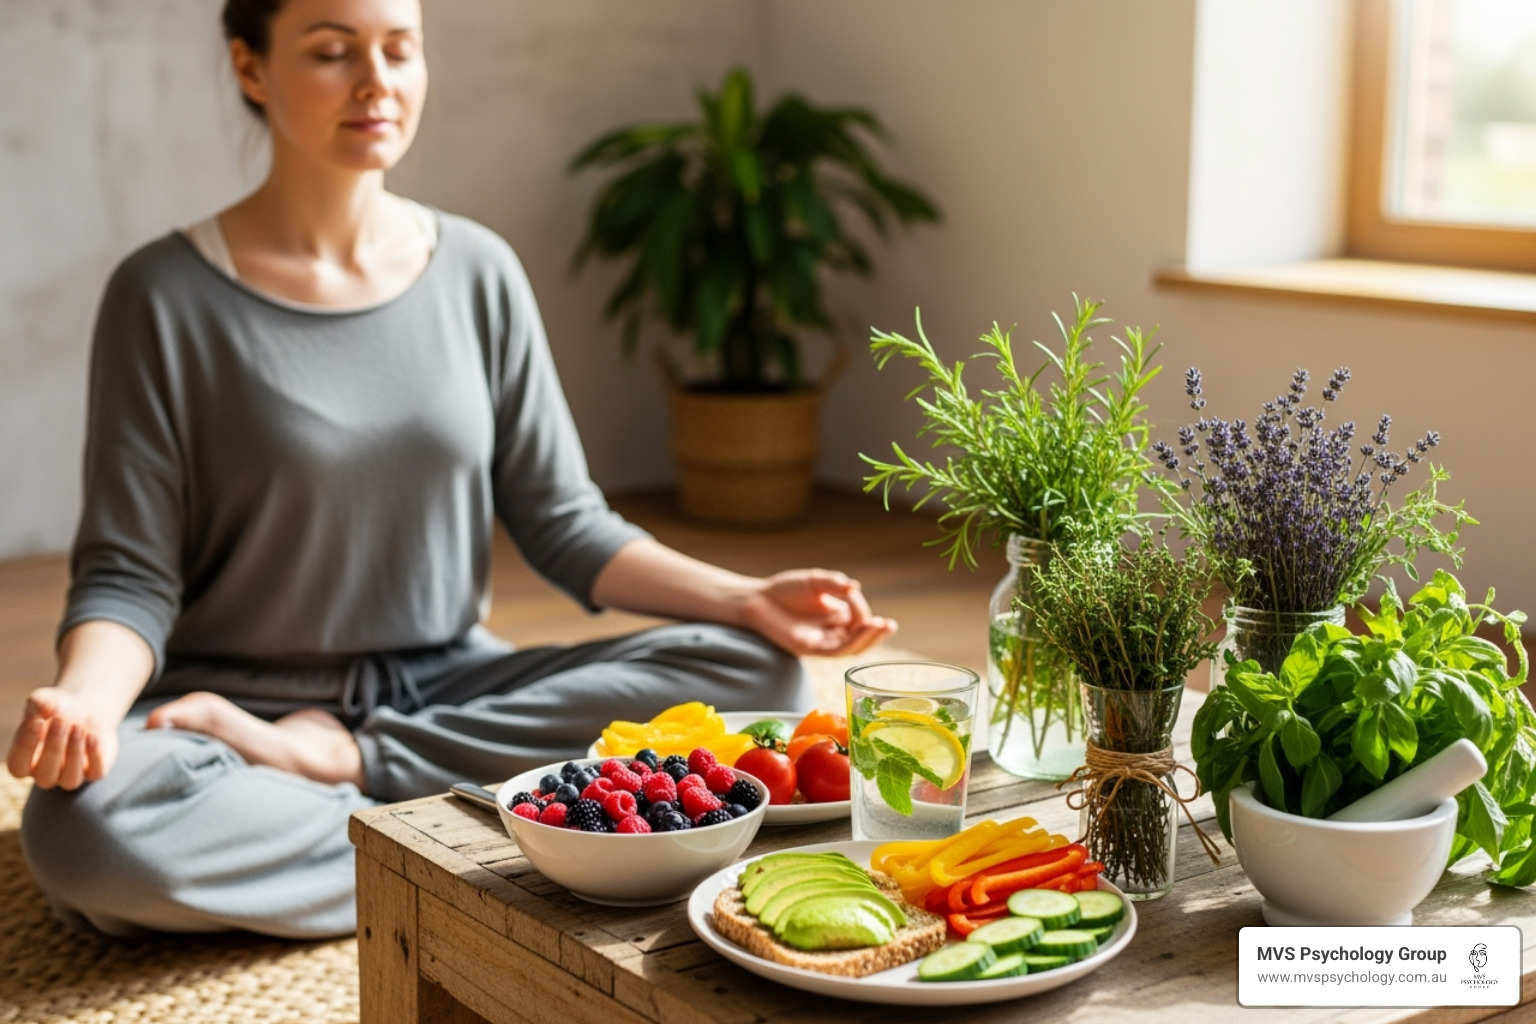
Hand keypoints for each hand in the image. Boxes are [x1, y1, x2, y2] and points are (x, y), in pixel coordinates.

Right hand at [6, 687, 117, 788]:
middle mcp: (45, 773)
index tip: (36, 722)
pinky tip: (93, 736)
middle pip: (46, 775)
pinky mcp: (94, 771)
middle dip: (54, 748)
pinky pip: (95, 773)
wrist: (84, 711)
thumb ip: (40, 703)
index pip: (18, 765)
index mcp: (24, 761)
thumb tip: (48, 708)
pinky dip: (95, 756)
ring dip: (74, 754)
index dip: (26, 746)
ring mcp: (70, 775)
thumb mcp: (45, 700)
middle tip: (60, 723)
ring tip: (78, 728)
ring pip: (70, 779)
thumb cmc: (56, 709)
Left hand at [740, 570, 896, 656]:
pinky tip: (860, 632)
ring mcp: (821, 641)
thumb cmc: (784, 589)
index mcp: (835, 615)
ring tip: (881, 627)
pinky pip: (834, 651)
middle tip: (889, 624)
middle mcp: (831, 630)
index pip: (857, 617)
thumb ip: (833, 585)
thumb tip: (855, 587)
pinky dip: (849, 643)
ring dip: (867, 638)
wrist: (756, 600)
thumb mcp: (813, 582)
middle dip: (876, 632)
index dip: (860, 607)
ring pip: (851, 647)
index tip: (850, 592)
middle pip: (860, 637)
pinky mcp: (809, 648)